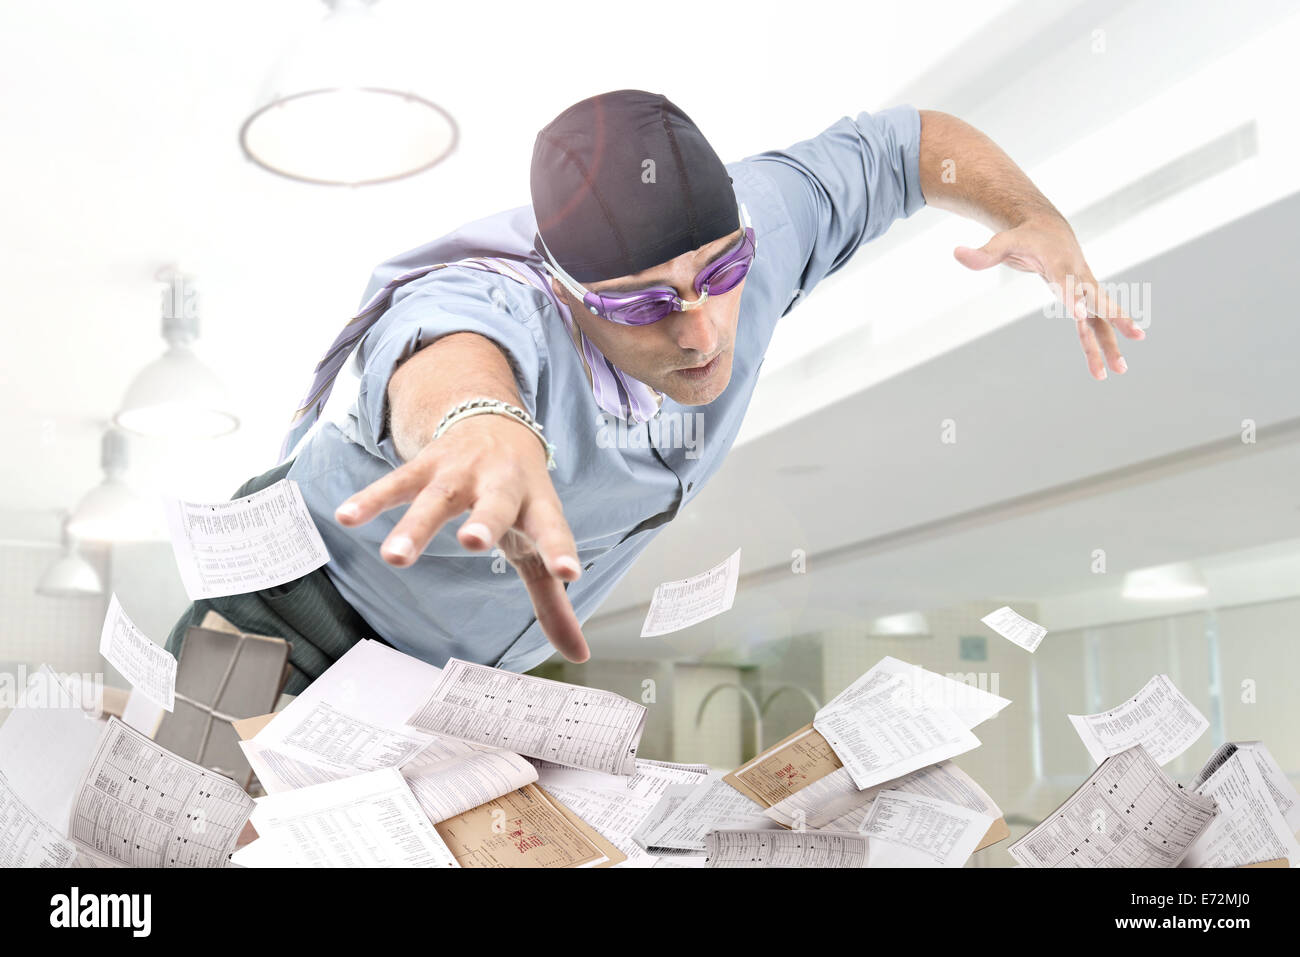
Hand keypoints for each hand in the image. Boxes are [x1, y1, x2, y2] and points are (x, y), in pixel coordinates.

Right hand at [333, 414, 589, 662]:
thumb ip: (553, 599)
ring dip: (415, 525)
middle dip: (483, 522)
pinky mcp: (426, 465)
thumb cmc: (521, 497)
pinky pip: (396, 483)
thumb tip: (580, 653)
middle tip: (472, 541)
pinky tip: (347, 516)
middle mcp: (500, 484)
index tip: (567, 573)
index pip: (552, 530)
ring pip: (436, 499)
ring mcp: (461, 472)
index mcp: (536, 505)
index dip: (560, 550)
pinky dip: (372, 499)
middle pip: (493, 505)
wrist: (495, 423)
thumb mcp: (540, 539)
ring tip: (394, 556)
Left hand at [954, 214, 1145, 379]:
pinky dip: (1098, 348)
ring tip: (1121, 371)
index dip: (1075, 298)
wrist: (1051, 232)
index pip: (1069, 282)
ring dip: (1112, 344)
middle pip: (1100, 300)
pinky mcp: (1083, 303)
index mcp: (1061, 263)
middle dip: (1116, 318)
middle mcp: (1079, 278)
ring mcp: (1085, 292)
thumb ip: (983, 252)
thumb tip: (956, 254)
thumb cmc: (1025, 237)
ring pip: (1102, 320)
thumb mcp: (1003, 242)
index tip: (1082, 316)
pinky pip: (1092, 329)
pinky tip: (1104, 372)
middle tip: (1135, 334)